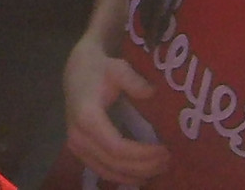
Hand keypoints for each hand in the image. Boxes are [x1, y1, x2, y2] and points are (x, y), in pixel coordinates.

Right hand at [63, 40, 169, 182]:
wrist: (77, 71)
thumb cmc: (99, 69)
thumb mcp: (116, 68)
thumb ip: (133, 80)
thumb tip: (151, 93)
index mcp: (87, 117)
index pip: (118, 147)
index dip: (143, 154)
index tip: (165, 150)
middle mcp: (78, 136)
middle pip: (115, 163)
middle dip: (145, 166)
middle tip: (168, 160)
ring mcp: (76, 146)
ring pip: (109, 172)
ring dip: (136, 174)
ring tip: (160, 168)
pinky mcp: (79, 151)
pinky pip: (103, 170)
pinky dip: (123, 176)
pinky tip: (142, 174)